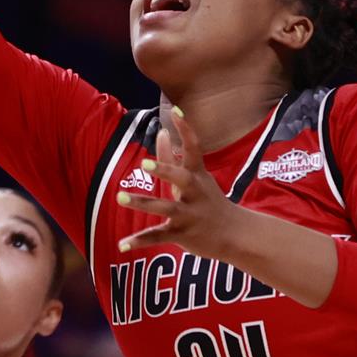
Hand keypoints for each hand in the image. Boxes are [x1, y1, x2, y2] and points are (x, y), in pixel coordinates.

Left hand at [113, 106, 240, 257]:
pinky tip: (121, 245)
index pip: (194, 148)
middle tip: (144, 163)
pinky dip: (139, 241)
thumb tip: (161, 131)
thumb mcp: (194, 177)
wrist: (235, 234)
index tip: (175, 111)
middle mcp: (194, 193)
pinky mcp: (182, 234)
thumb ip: (173, 156)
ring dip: (143, 203)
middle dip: (165, 170)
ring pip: (165, 208)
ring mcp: (189, 215)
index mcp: (197, 176)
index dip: (186, 129)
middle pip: (181, 179)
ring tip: (120, 197)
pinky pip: (158, 237)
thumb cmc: (208, 201)